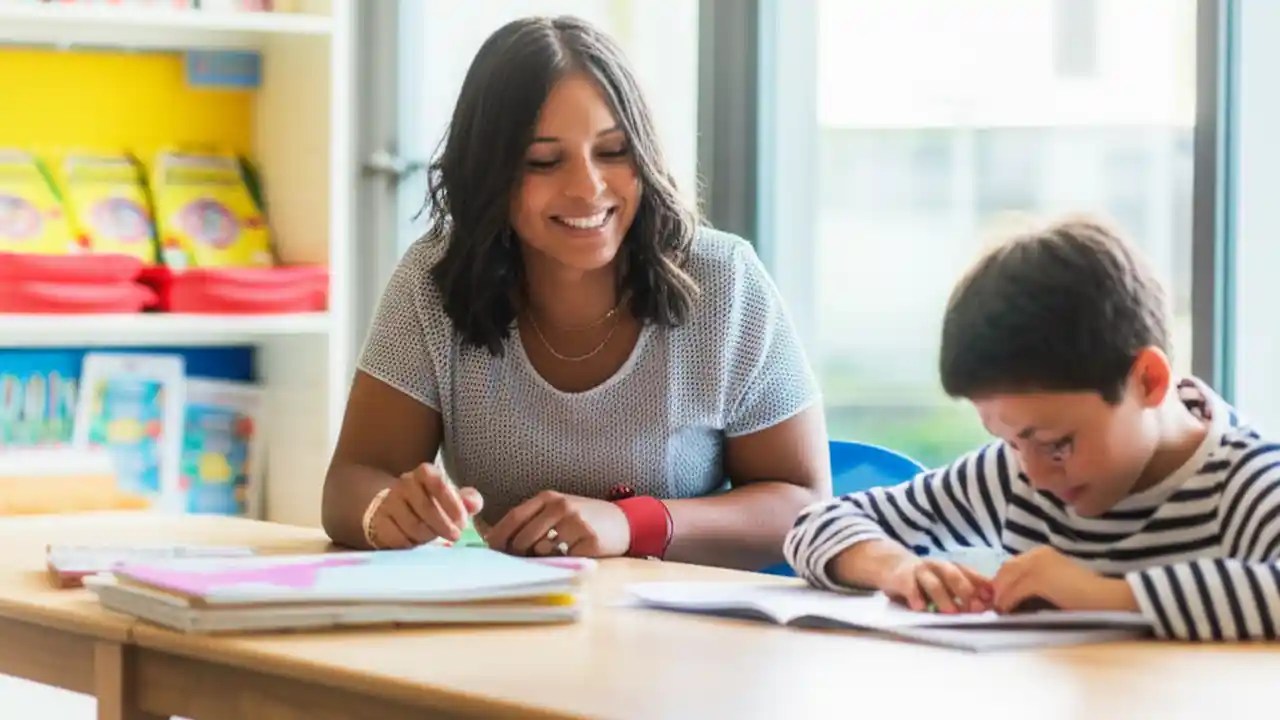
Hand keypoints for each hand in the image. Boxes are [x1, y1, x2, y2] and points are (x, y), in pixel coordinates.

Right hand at [369, 463, 482, 548]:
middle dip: (443, 525)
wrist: (392, 508)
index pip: (436, 481)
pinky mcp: (377, 523)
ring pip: (412, 526)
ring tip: (435, 539)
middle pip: (426, 507)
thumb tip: (474, 505)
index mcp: (424, 474)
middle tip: (455, 535)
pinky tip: (417, 543)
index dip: (451, 501)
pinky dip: (411, 544)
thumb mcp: (451, 498)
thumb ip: (467, 500)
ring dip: (428, 537)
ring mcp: (388, 503)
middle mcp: (404, 484)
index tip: (462, 520)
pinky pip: (398, 539)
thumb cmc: (430, 502)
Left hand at [485, 491, 629, 557]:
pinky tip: (574, 553)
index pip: (514, 516)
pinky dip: (564, 561)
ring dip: (542, 558)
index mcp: (548, 497)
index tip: (490, 551)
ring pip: (541, 549)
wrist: (624, 522)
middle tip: (522, 561)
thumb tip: (493, 539)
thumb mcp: (557, 511)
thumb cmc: (583, 520)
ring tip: (555, 552)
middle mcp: (561, 506)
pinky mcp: (589, 540)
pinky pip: (563, 559)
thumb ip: (531, 520)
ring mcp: (575, 522)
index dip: (499, 536)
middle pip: (523, 537)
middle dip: (518, 554)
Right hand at [880, 556, 992, 613]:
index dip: (981, 587)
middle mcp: (937, 566)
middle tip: (974, 608)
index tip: (991, 601)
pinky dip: (916, 597)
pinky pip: (910, 588)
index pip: (969, 574)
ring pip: (933, 583)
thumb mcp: (945, 581)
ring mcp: (919, 571)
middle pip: (954, 575)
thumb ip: (964, 589)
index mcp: (951, 567)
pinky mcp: (902, 578)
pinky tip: (920, 608)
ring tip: (951, 613)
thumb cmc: (925, 578)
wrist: (891, 565)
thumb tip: (989, 604)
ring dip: (943, 598)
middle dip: (965, 591)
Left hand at [991, 546, 1137, 612]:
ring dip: (1001, 595)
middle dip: (998, 586)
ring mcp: (1038, 564)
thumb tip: (1016, 591)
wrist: (1103, 596)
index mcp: (1042, 552)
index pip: (1013, 564)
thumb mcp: (1057, 579)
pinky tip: (1007, 611)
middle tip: (995, 603)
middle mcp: (1037, 554)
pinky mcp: (1039, 579)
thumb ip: (1038, 580)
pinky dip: (1008, 601)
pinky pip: (1016, 590)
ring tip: (1000, 610)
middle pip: (1007, 569)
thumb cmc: (1084, 593)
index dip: (1004, 579)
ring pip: (1008, 579)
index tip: (999, 594)